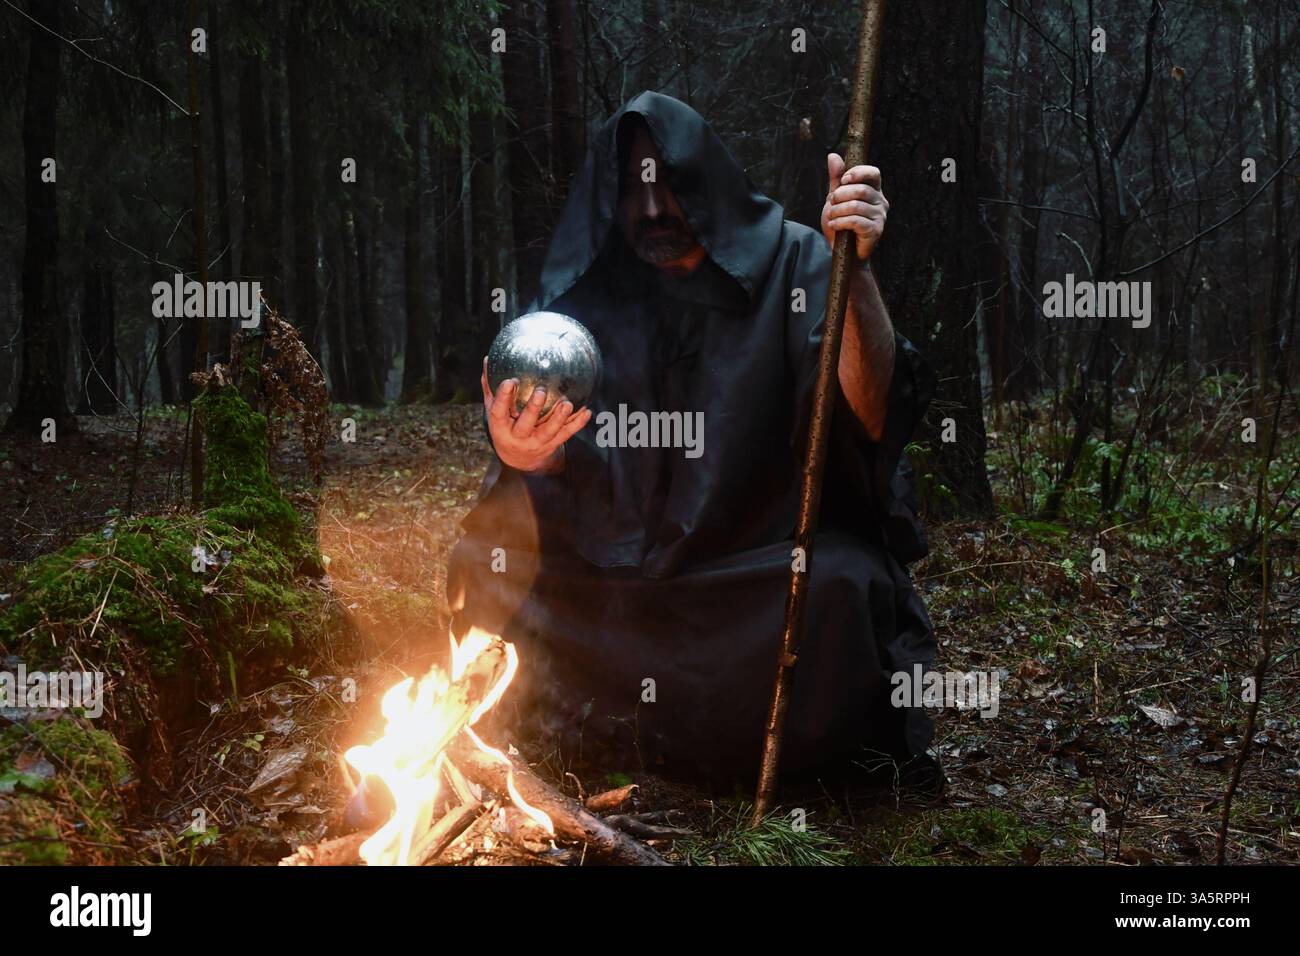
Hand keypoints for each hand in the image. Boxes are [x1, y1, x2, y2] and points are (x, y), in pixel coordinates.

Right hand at [481, 357, 591, 473]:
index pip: (498, 412)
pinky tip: (587, 411)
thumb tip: (488, 359)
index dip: (503, 397)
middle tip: (541, 391)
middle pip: (525, 423)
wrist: (519, 459)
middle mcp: (518, 437)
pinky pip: (566, 434)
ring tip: (568, 403)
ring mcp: (537, 442)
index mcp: (501, 427)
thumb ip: (490, 387)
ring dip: (559, 418)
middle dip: (533, 408)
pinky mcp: (552, 445)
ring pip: (549, 431)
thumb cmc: (505, 426)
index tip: (510, 381)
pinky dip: (577, 424)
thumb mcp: (493, 411)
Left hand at [821, 153, 887, 261]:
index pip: (873, 173)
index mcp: (874, 191)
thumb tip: (833, 155)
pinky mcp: (876, 230)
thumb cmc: (841, 224)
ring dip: (837, 211)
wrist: (843, 253)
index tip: (842, 181)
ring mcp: (880, 216)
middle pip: (860, 189)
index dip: (857, 173)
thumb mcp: (835, 199)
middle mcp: (881, 201)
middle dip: (840, 196)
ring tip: (831, 216)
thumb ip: (835, 179)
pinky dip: (840, 222)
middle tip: (831, 203)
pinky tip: (834, 225)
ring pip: (856, 206)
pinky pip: (855, 221)